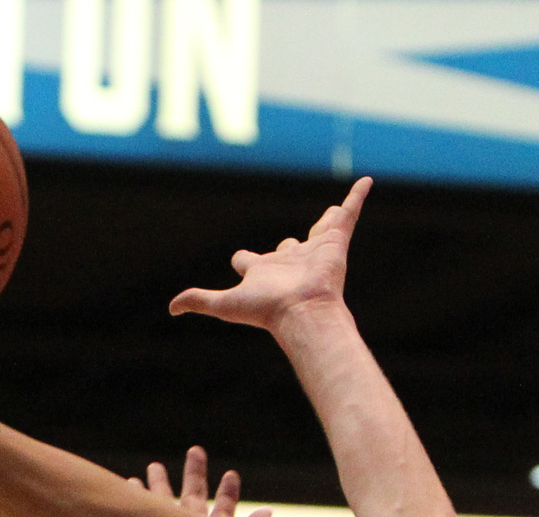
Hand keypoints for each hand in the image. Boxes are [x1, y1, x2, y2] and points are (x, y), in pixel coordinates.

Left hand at [169, 177, 370, 332]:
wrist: (302, 311)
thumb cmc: (267, 310)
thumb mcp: (226, 305)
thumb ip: (199, 301)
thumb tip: (172, 308)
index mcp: (265, 272)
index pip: (251, 262)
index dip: (244, 260)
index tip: (239, 259)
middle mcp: (291, 262)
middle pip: (290, 248)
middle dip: (291, 247)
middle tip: (292, 245)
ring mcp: (316, 252)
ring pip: (323, 230)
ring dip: (330, 221)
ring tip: (336, 213)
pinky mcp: (336, 243)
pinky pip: (349, 213)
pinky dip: (358, 197)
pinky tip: (367, 182)